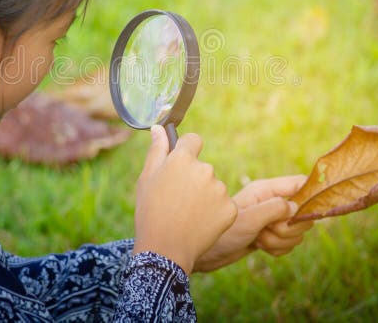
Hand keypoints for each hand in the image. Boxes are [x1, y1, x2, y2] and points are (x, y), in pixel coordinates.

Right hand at [133, 126, 237, 274]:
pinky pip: (224, 204)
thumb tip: (159, 128)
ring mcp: (220, 189)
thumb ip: (156, 150)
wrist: (165, 249)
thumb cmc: (150, 212)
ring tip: (187, 214)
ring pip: (214, 187)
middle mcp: (205, 169)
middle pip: (203, 167)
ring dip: (205, 196)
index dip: (186, 151)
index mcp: (183, 159)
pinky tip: (200, 223)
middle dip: (194, 179)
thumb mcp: (146, 179)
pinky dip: (215, 212)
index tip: (180, 166)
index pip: (194, 140)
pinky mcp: (231, 208)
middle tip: (177, 200)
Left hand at [193, 176, 313, 272]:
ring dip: (281, 240)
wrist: (204, 253)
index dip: (310, 195)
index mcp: (266, 190)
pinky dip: (277, 249)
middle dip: (290, 227)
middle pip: (303, 212)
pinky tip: (259, 247)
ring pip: (297, 231)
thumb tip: (296, 208)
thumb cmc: (220, 232)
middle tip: (268, 230)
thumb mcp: (248, 220)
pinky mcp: (270, 236)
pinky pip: (289, 244)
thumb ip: (274, 209)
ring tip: (259, 239)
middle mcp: (271, 202)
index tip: (308, 212)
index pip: (299, 183)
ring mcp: (271, 220)